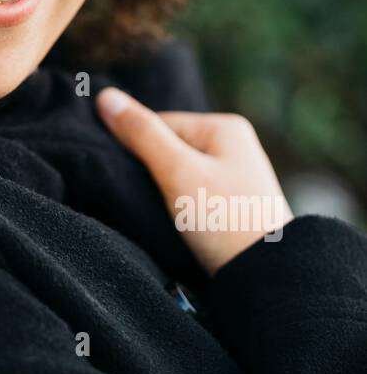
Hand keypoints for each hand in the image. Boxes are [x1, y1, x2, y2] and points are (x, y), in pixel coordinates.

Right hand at [95, 88, 294, 275]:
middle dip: (153, 174)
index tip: (130, 181)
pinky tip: (180, 226)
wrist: (268, 276)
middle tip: (147, 202)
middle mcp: (234, 146)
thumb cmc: (223, 220)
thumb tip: (105, 97)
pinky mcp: (234, 205)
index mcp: (224, 127)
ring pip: (179, 175)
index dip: (137, 152)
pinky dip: (181, 208)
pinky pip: (194, 195)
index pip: (159, 125)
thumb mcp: (177, 172)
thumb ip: (141, 134)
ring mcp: (236, 176)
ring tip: (166, 217)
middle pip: (169, 149)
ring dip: (166, 194)